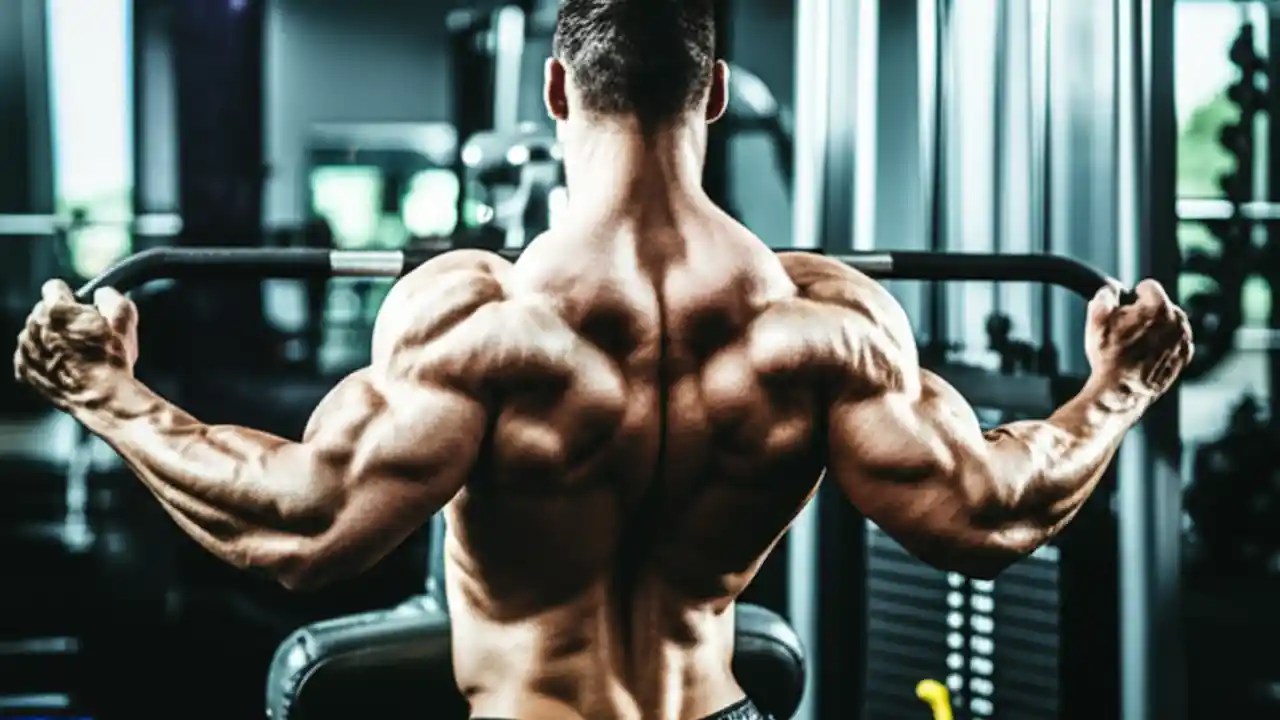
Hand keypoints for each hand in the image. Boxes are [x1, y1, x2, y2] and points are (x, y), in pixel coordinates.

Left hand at [14, 280, 138, 410]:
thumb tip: (101, 294)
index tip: (81, 308)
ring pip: (36, 333)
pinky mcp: (24, 369)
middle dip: (62, 320)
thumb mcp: (125, 317)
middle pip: (44, 311)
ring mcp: (26, 349)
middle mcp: (33, 326)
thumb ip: (110, 295)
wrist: (101, 397)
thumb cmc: (111, 359)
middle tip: (85, 336)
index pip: (54, 287)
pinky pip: (32, 356)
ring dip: (51, 339)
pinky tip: (64, 367)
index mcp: (55, 309)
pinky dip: (44, 359)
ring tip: (76, 355)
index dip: (72, 296)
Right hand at [1085, 279, 1192, 399]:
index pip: (1148, 286)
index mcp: (1158, 307)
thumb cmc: (1109, 357)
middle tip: (1128, 330)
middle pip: (1162, 305)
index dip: (1133, 296)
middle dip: (1146, 313)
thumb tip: (1111, 291)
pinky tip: (1147, 354)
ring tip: (1137, 344)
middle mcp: (1177, 320)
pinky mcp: (1184, 356)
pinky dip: (1165, 344)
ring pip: (1170, 323)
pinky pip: (1176, 341)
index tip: (1125, 308)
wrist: (1121, 391)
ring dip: (1157, 328)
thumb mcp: (1096, 320)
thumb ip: (1105, 295)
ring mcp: (1183, 339)